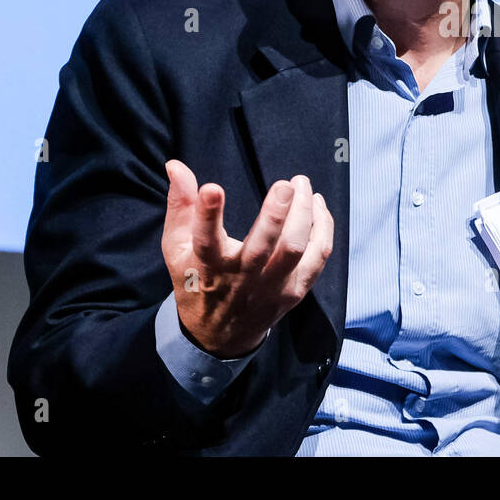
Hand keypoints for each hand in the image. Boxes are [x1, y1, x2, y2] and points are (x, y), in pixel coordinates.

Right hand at [160, 160, 333, 357]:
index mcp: (207, 267)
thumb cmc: (197, 281)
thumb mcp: (177, 248)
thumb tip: (176, 165)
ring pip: (295, 250)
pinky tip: (318, 205)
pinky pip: (317, 258)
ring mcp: (271, 288)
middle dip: (276, 214)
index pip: (205, 241)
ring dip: (305, 215)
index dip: (207, 215)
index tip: (212, 188)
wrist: (220, 334)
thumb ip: (180, 206)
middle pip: (263, 247)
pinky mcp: (294, 291)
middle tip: (286, 184)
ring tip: (302, 185)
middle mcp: (241, 280)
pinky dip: (323, 229)